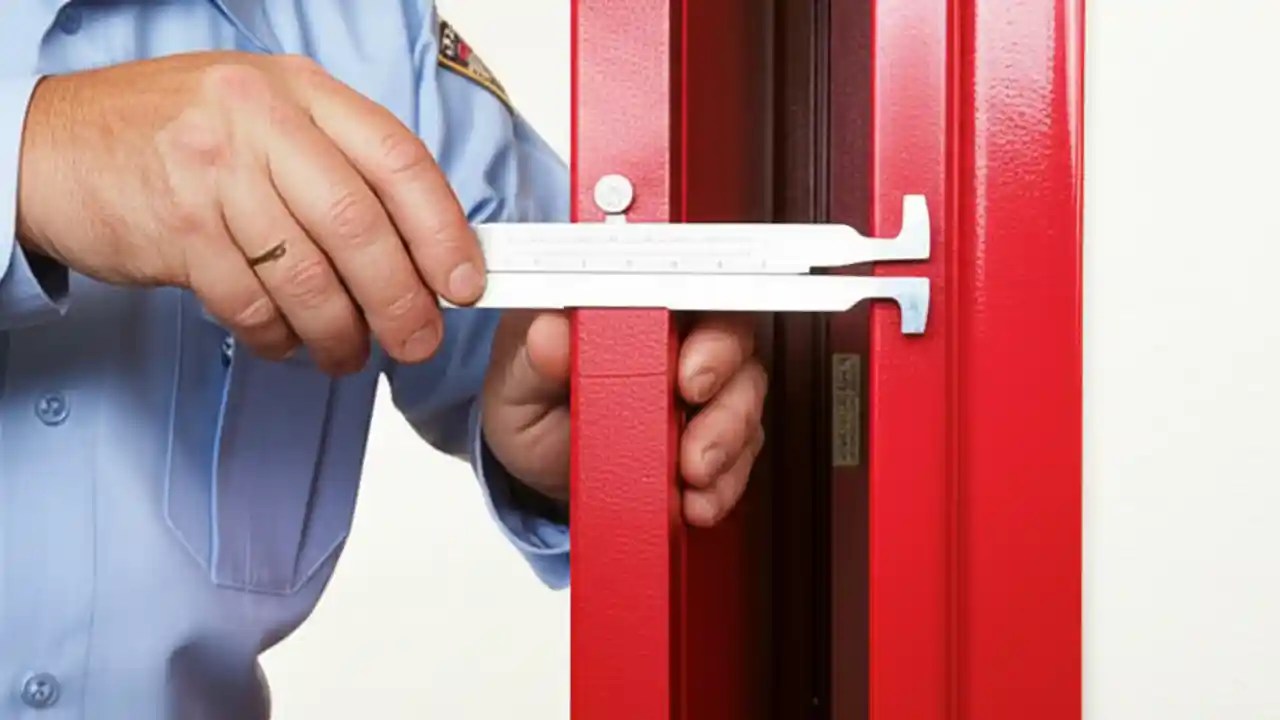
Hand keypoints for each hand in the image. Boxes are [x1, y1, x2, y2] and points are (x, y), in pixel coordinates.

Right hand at [17, 52, 483, 373]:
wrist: (56, 142)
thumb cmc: (180, 136)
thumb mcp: (271, 119)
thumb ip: (343, 168)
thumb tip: (427, 250)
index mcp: (303, 91)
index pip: (398, 161)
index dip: (443, 230)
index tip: (465, 283)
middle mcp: (261, 120)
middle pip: (357, 225)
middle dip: (400, 298)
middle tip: (417, 341)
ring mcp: (213, 172)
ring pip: (306, 276)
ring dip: (340, 331)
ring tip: (348, 352)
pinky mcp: (176, 228)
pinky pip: (250, 304)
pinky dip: (278, 336)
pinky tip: (286, 340)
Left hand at [481, 311, 766, 526]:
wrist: (538, 468)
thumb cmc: (530, 405)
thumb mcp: (515, 385)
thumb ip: (532, 358)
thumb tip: (549, 333)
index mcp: (628, 302)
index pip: (684, 288)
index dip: (700, 328)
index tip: (690, 376)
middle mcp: (676, 332)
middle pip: (732, 339)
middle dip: (726, 390)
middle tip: (698, 434)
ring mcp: (703, 382)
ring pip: (745, 395)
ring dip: (728, 440)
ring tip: (695, 476)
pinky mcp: (715, 430)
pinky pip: (741, 450)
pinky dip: (725, 481)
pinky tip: (699, 501)